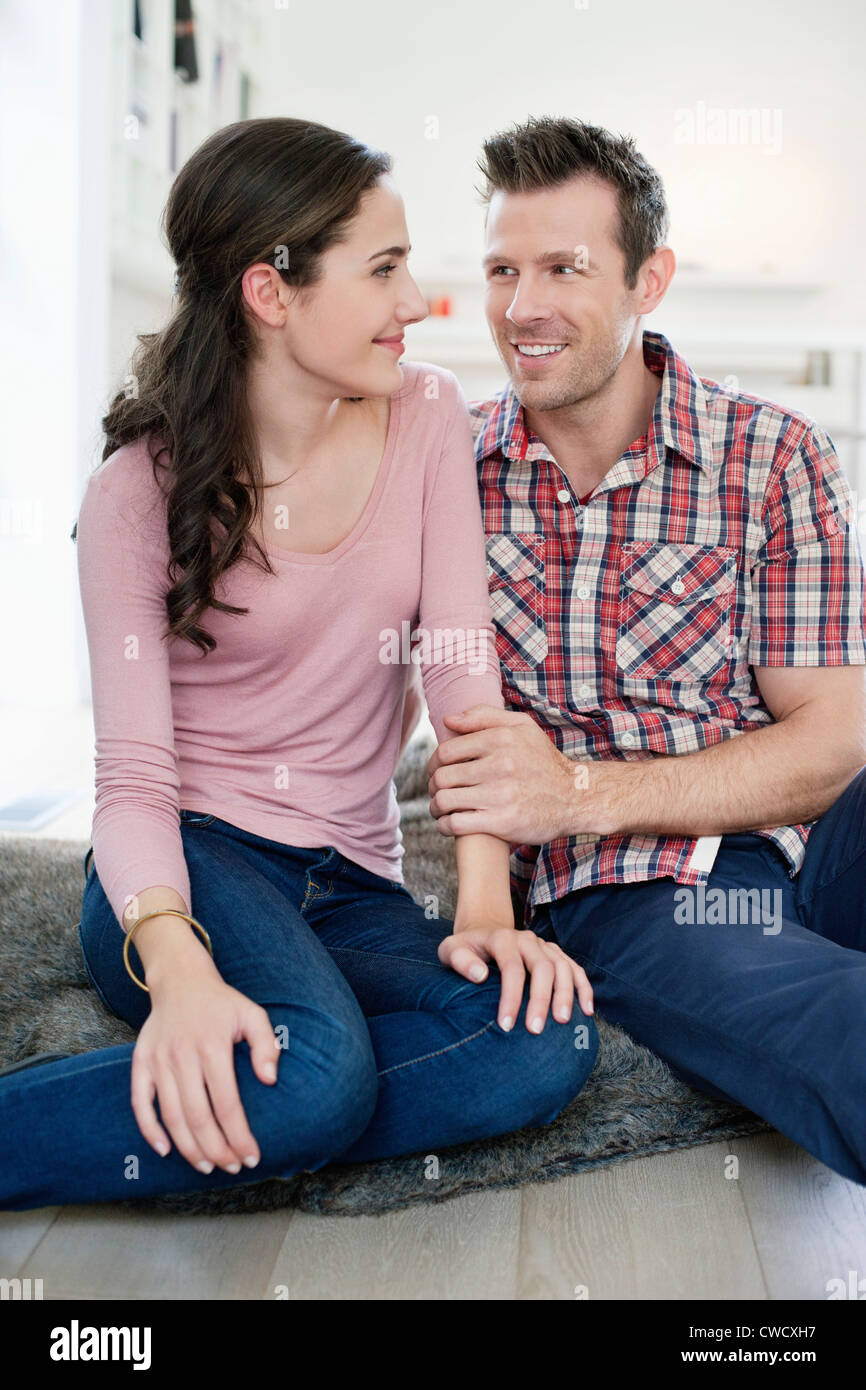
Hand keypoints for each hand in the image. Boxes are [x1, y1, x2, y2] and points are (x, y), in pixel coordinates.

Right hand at [130, 962, 280, 1174]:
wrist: (180, 980)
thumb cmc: (222, 1004)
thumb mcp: (252, 1014)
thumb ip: (266, 1045)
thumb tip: (270, 1080)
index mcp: (212, 1045)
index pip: (227, 1103)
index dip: (239, 1135)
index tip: (252, 1157)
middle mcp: (183, 1055)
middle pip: (198, 1116)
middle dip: (216, 1149)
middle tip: (232, 1168)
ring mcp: (158, 1060)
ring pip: (171, 1115)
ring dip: (189, 1147)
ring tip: (207, 1166)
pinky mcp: (141, 1063)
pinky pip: (140, 1103)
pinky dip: (150, 1130)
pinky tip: (165, 1150)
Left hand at [427, 705, 616, 842]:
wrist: (576, 797)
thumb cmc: (544, 762)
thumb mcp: (522, 727)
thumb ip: (484, 716)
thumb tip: (448, 720)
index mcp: (501, 740)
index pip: (446, 751)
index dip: (434, 764)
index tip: (437, 772)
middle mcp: (500, 765)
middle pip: (442, 777)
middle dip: (433, 786)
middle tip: (437, 792)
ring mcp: (500, 795)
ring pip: (445, 800)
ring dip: (435, 807)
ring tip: (440, 809)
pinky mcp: (502, 822)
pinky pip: (456, 824)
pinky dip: (445, 826)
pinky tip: (448, 824)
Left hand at [438, 923, 593, 1031]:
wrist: (483, 932)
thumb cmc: (465, 949)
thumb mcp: (451, 950)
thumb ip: (460, 961)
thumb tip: (480, 976)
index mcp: (502, 938)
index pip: (511, 969)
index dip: (511, 997)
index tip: (505, 1025)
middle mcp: (527, 939)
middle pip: (542, 968)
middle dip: (541, 999)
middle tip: (536, 1029)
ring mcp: (544, 946)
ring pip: (563, 967)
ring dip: (566, 995)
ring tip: (562, 1022)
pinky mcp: (555, 954)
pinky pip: (575, 969)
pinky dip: (584, 988)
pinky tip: (586, 1011)